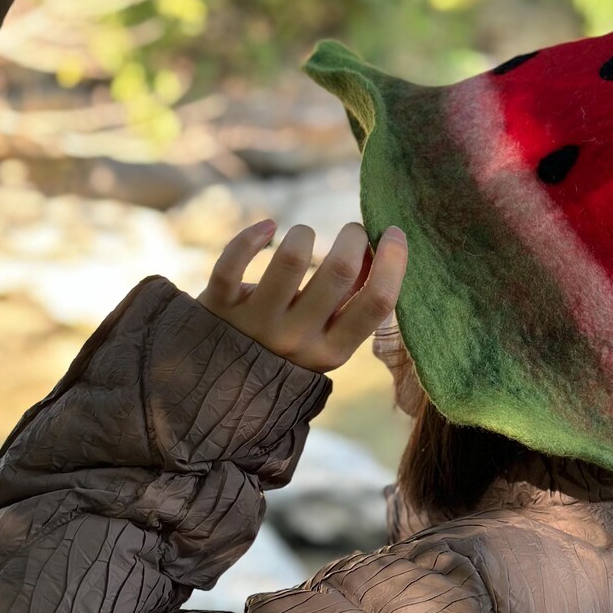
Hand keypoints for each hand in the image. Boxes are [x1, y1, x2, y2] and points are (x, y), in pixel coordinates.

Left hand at [196, 219, 407, 373]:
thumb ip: (353, 302)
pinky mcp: (219, 305)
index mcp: (332, 351)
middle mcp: (296, 339)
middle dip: (353, 236)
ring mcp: (255, 323)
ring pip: (290, 259)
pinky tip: (268, 226)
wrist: (218, 386)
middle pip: (339, 271)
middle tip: (352, 231)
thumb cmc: (286, 350)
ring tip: (305, 235)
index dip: (393, 261)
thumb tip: (375, 249)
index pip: (377, 303)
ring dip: (305, 234)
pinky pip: (234, 260)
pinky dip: (253, 235)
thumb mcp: (327, 340)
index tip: (394, 233)